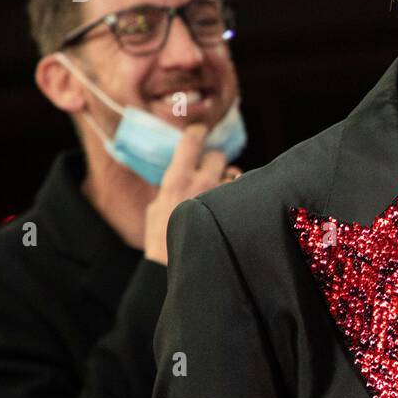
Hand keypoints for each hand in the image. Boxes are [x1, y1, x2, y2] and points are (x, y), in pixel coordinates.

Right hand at [143, 124, 238, 264]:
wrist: (172, 265)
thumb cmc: (160, 239)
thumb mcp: (155, 207)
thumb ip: (170, 187)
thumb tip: (179, 172)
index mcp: (177, 178)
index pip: (192, 140)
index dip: (198, 132)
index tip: (200, 132)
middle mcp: (201, 182)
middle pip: (218, 155)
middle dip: (214, 160)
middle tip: (209, 171)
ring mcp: (220, 196)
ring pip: (234, 174)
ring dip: (228, 179)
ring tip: (220, 192)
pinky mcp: (233, 209)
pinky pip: (241, 192)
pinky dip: (238, 195)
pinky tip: (232, 205)